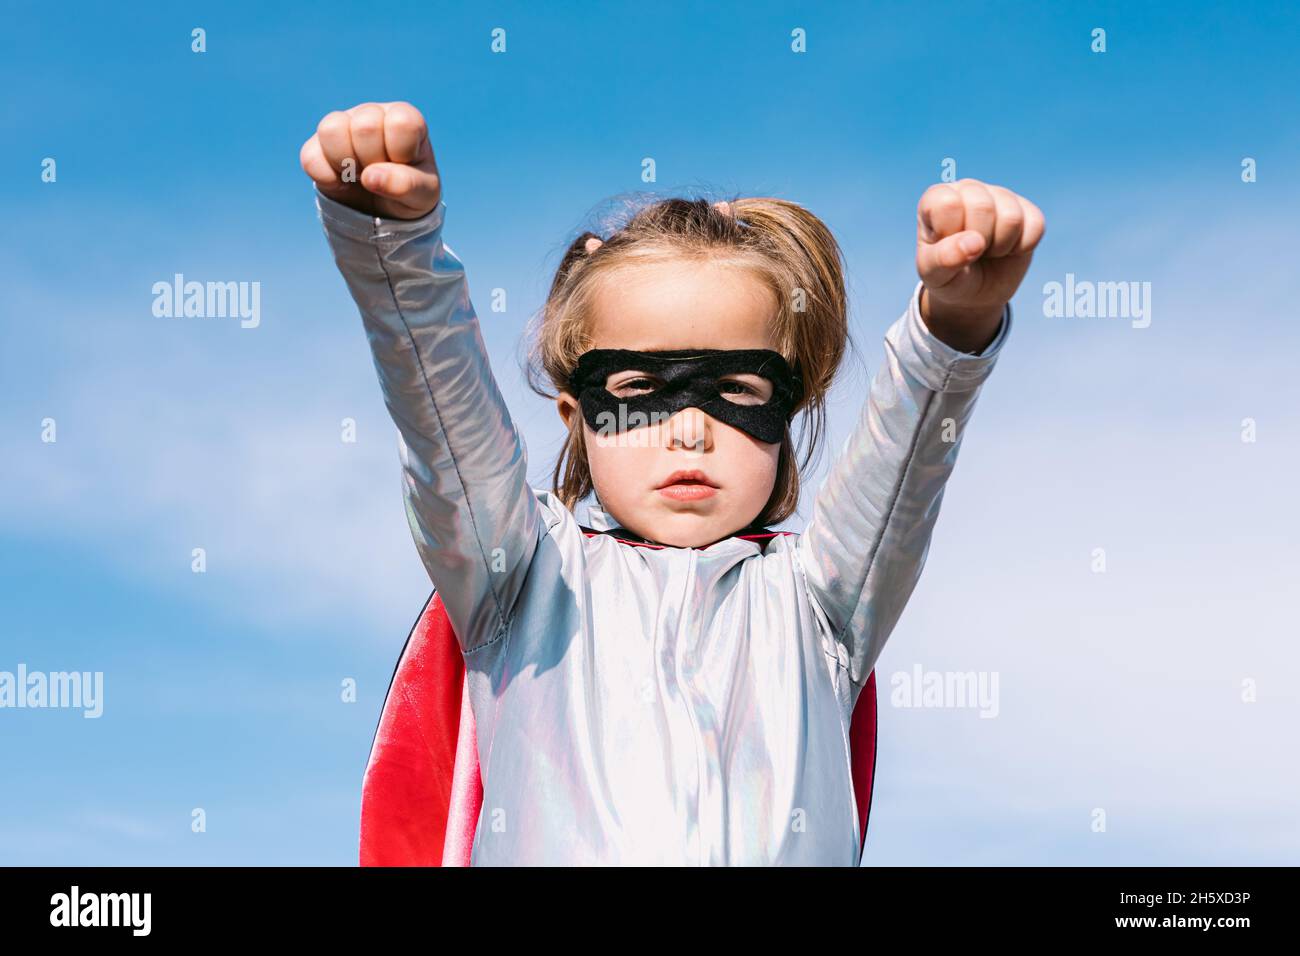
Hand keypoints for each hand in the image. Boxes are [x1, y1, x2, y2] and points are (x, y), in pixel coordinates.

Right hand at [300, 101, 441, 219]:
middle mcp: (372, 113)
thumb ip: (406, 185)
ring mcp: (342, 125)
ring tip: (358, 175)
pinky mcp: (316, 145)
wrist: (384, 212)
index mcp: (405, 118)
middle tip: (380, 173)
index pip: (401, 123)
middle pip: (365, 126)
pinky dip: (326, 177)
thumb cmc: (410, 193)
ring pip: (331, 130)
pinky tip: (341, 182)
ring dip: (346, 163)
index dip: (400, 153)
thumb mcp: (423, 195)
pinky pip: (310, 156)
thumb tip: (370, 177)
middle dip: (374, 161)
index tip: (404, 165)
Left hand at [915, 179, 1044, 352]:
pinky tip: (1007, 249)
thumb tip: (973, 243)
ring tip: (987, 251)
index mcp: (937, 199)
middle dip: (978, 243)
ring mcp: (1000, 196)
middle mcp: (968, 189)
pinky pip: (1035, 226)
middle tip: (970, 252)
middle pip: (983, 207)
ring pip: (1012, 217)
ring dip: (1001, 246)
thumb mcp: (934, 275)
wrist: (974, 293)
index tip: (946, 247)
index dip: (951, 234)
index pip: (948, 204)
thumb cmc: (948, 278)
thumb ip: (943, 259)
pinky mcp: (1027, 209)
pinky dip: (1022, 247)